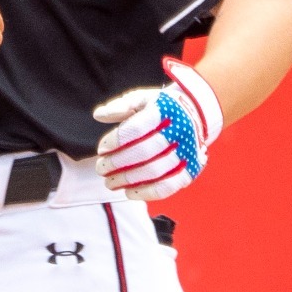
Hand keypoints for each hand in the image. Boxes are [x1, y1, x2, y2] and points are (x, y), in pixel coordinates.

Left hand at [93, 57, 223, 200]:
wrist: (192, 115)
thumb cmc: (159, 108)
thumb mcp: (141, 99)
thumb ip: (120, 106)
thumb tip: (99, 115)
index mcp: (165, 111)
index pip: (137, 128)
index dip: (116, 141)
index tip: (102, 149)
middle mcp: (179, 132)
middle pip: (145, 152)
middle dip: (118, 163)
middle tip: (101, 168)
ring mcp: (187, 152)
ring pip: (155, 171)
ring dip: (129, 180)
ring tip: (110, 182)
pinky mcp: (191, 170)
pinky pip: (169, 186)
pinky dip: (147, 192)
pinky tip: (129, 193)